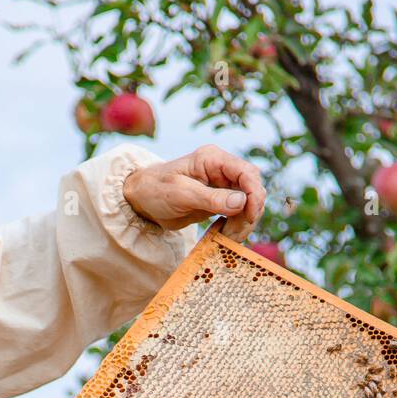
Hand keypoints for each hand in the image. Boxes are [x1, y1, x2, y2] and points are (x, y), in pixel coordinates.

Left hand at [121, 145, 265, 241]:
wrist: (142, 201)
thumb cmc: (156, 190)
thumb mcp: (181, 193)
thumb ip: (211, 198)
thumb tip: (242, 202)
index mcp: (213, 159)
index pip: (247, 172)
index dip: (254, 193)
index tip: (250, 215)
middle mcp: (222, 170)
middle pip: (252, 188)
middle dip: (250, 211)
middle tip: (235, 232)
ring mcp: (222, 186)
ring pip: (248, 203)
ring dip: (245, 222)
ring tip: (228, 237)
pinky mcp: (220, 202)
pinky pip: (239, 213)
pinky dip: (238, 226)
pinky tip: (226, 236)